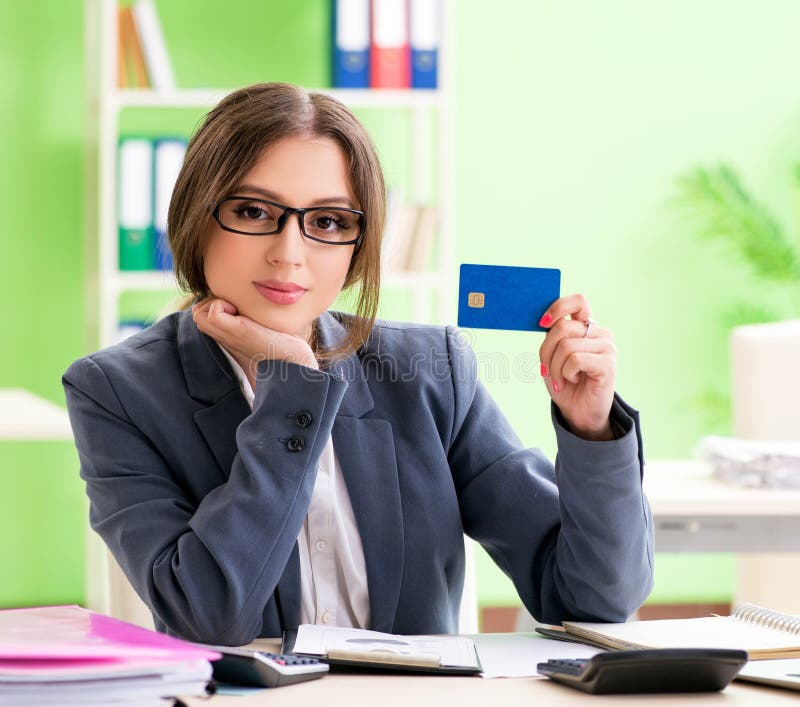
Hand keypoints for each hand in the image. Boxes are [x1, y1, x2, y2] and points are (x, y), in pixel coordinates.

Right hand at [192, 297, 317, 389]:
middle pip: (198, 311)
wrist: (295, 360)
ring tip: (238, 308)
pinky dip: (222, 305)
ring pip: (199, 311)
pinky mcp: (237, 332)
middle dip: (213, 301)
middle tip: (237, 306)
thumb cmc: (283, 342)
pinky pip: (213, 312)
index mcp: (228, 333)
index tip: (238, 306)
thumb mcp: (260, 322)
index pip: (203, 311)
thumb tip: (249, 289)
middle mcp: (224, 336)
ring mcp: (228, 335)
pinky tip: (240, 311)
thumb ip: (249, 312)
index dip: (216, 302)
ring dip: (216, 302)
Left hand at [538, 294, 615, 440]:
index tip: (542, 323)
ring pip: (566, 346)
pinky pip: (575, 360)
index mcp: (587, 328)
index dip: (557, 308)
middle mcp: (600, 333)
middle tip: (547, 370)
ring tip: (562, 380)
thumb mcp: (553, 357)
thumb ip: (552, 336)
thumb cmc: (566, 384)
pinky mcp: (608, 364)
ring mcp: (607, 348)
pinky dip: (566, 373)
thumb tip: (543, 320)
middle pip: (561, 328)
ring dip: (555, 368)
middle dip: (545, 352)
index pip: (577, 301)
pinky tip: (573, 381)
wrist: (580, 413)